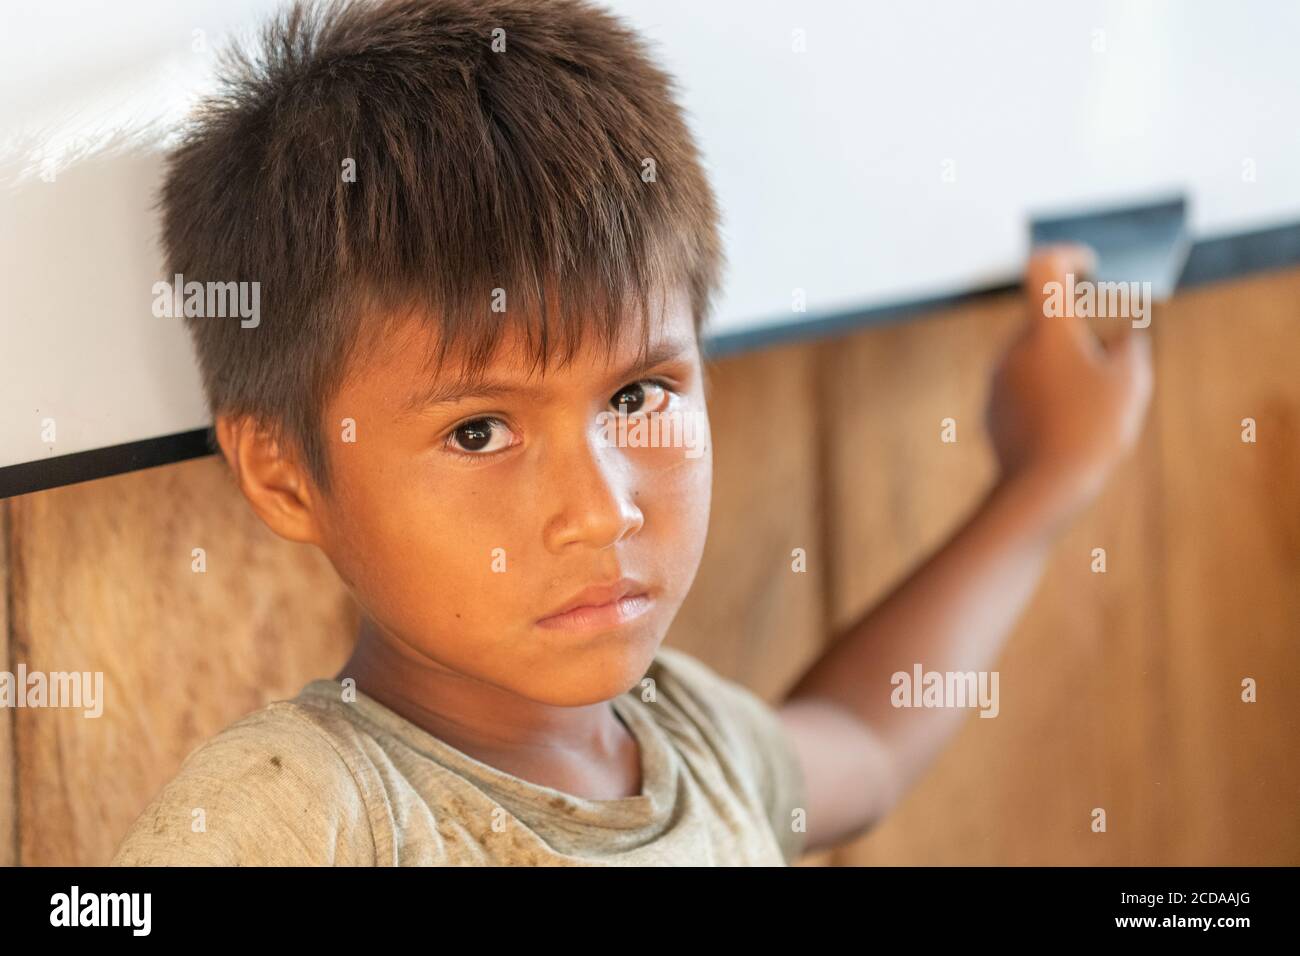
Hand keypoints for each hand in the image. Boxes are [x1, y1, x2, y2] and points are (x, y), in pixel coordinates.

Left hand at [985, 244, 1153, 528]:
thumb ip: (1129, 347)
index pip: (1045, 268)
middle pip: (1047, 322)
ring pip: (1036, 359)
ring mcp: (998, 380)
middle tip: (1109, 371)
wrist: (1042, 488)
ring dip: (1065, 370)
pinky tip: (1068, 429)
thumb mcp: (1130, 382)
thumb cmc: (1091, 430)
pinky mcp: (992, 410)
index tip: (1087, 265)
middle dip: (1078, 334)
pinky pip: (1024, 389)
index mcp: (1047, 330)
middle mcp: (1014, 348)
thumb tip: (1121, 338)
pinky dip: (1047, 396)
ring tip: (1092, 410)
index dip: (1068, 257)